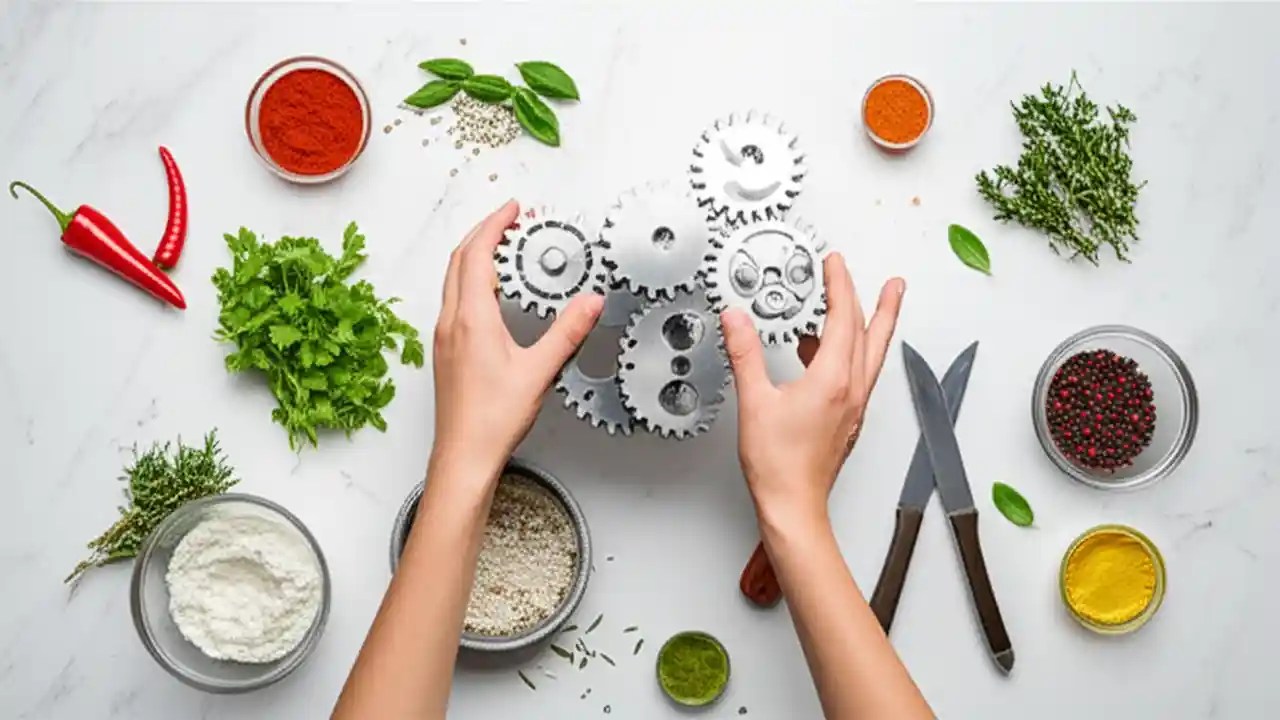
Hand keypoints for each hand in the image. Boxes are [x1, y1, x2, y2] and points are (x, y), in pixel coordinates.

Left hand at [430, 200, 603, 485]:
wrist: (463, 456)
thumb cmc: (491, 420)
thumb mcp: (540, 371)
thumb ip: (567, 332)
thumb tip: (590, 303)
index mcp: (471, 319)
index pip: (477, 253)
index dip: (494, 224)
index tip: (513, 209)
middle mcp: (451, 322)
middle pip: (459, 259)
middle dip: (483, 232)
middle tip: (509, 220)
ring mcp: (444, 337)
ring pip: (453, 279)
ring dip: (474, 255)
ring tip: (501, 248)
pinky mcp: (446, 351)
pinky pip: (453, 300)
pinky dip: (470, 280)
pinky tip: (489, 293)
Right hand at [721, 253, 904, 528]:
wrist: (793, 504)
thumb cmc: (779, 464)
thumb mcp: (754, 401)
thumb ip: (745, 354)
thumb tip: (736, 320)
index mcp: (832, 380)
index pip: (842, 318)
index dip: (840, 285)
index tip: (835, 263)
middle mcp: (851, 391)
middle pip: (872, 335)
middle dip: (881, 303)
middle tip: (892, 283)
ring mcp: (853, 406)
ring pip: (871, 356)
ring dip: (874, 328)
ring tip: (869, 309)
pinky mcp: (847, 420)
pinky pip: (858, 375)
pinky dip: (851, 354)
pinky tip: (825, 355)